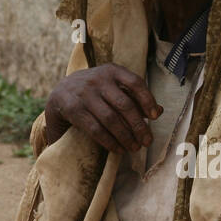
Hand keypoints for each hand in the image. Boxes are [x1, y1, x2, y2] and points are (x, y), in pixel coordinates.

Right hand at [43, 63, 161, 152]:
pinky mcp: (73, 109)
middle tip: (147, 141)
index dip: (147, 100)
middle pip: (124, 104)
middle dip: (138, 125)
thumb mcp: (113, 87)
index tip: (155, 116)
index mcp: (112, 70)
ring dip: (125, 137)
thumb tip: (160, 111)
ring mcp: (84, 94)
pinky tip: (118, 149)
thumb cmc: (96, 91)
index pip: (135, 82)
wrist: (60, 92)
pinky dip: (109, 142)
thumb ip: (135, 97)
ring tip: (135, 148)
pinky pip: (95, 129)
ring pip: (110, 119)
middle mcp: (98, 79)